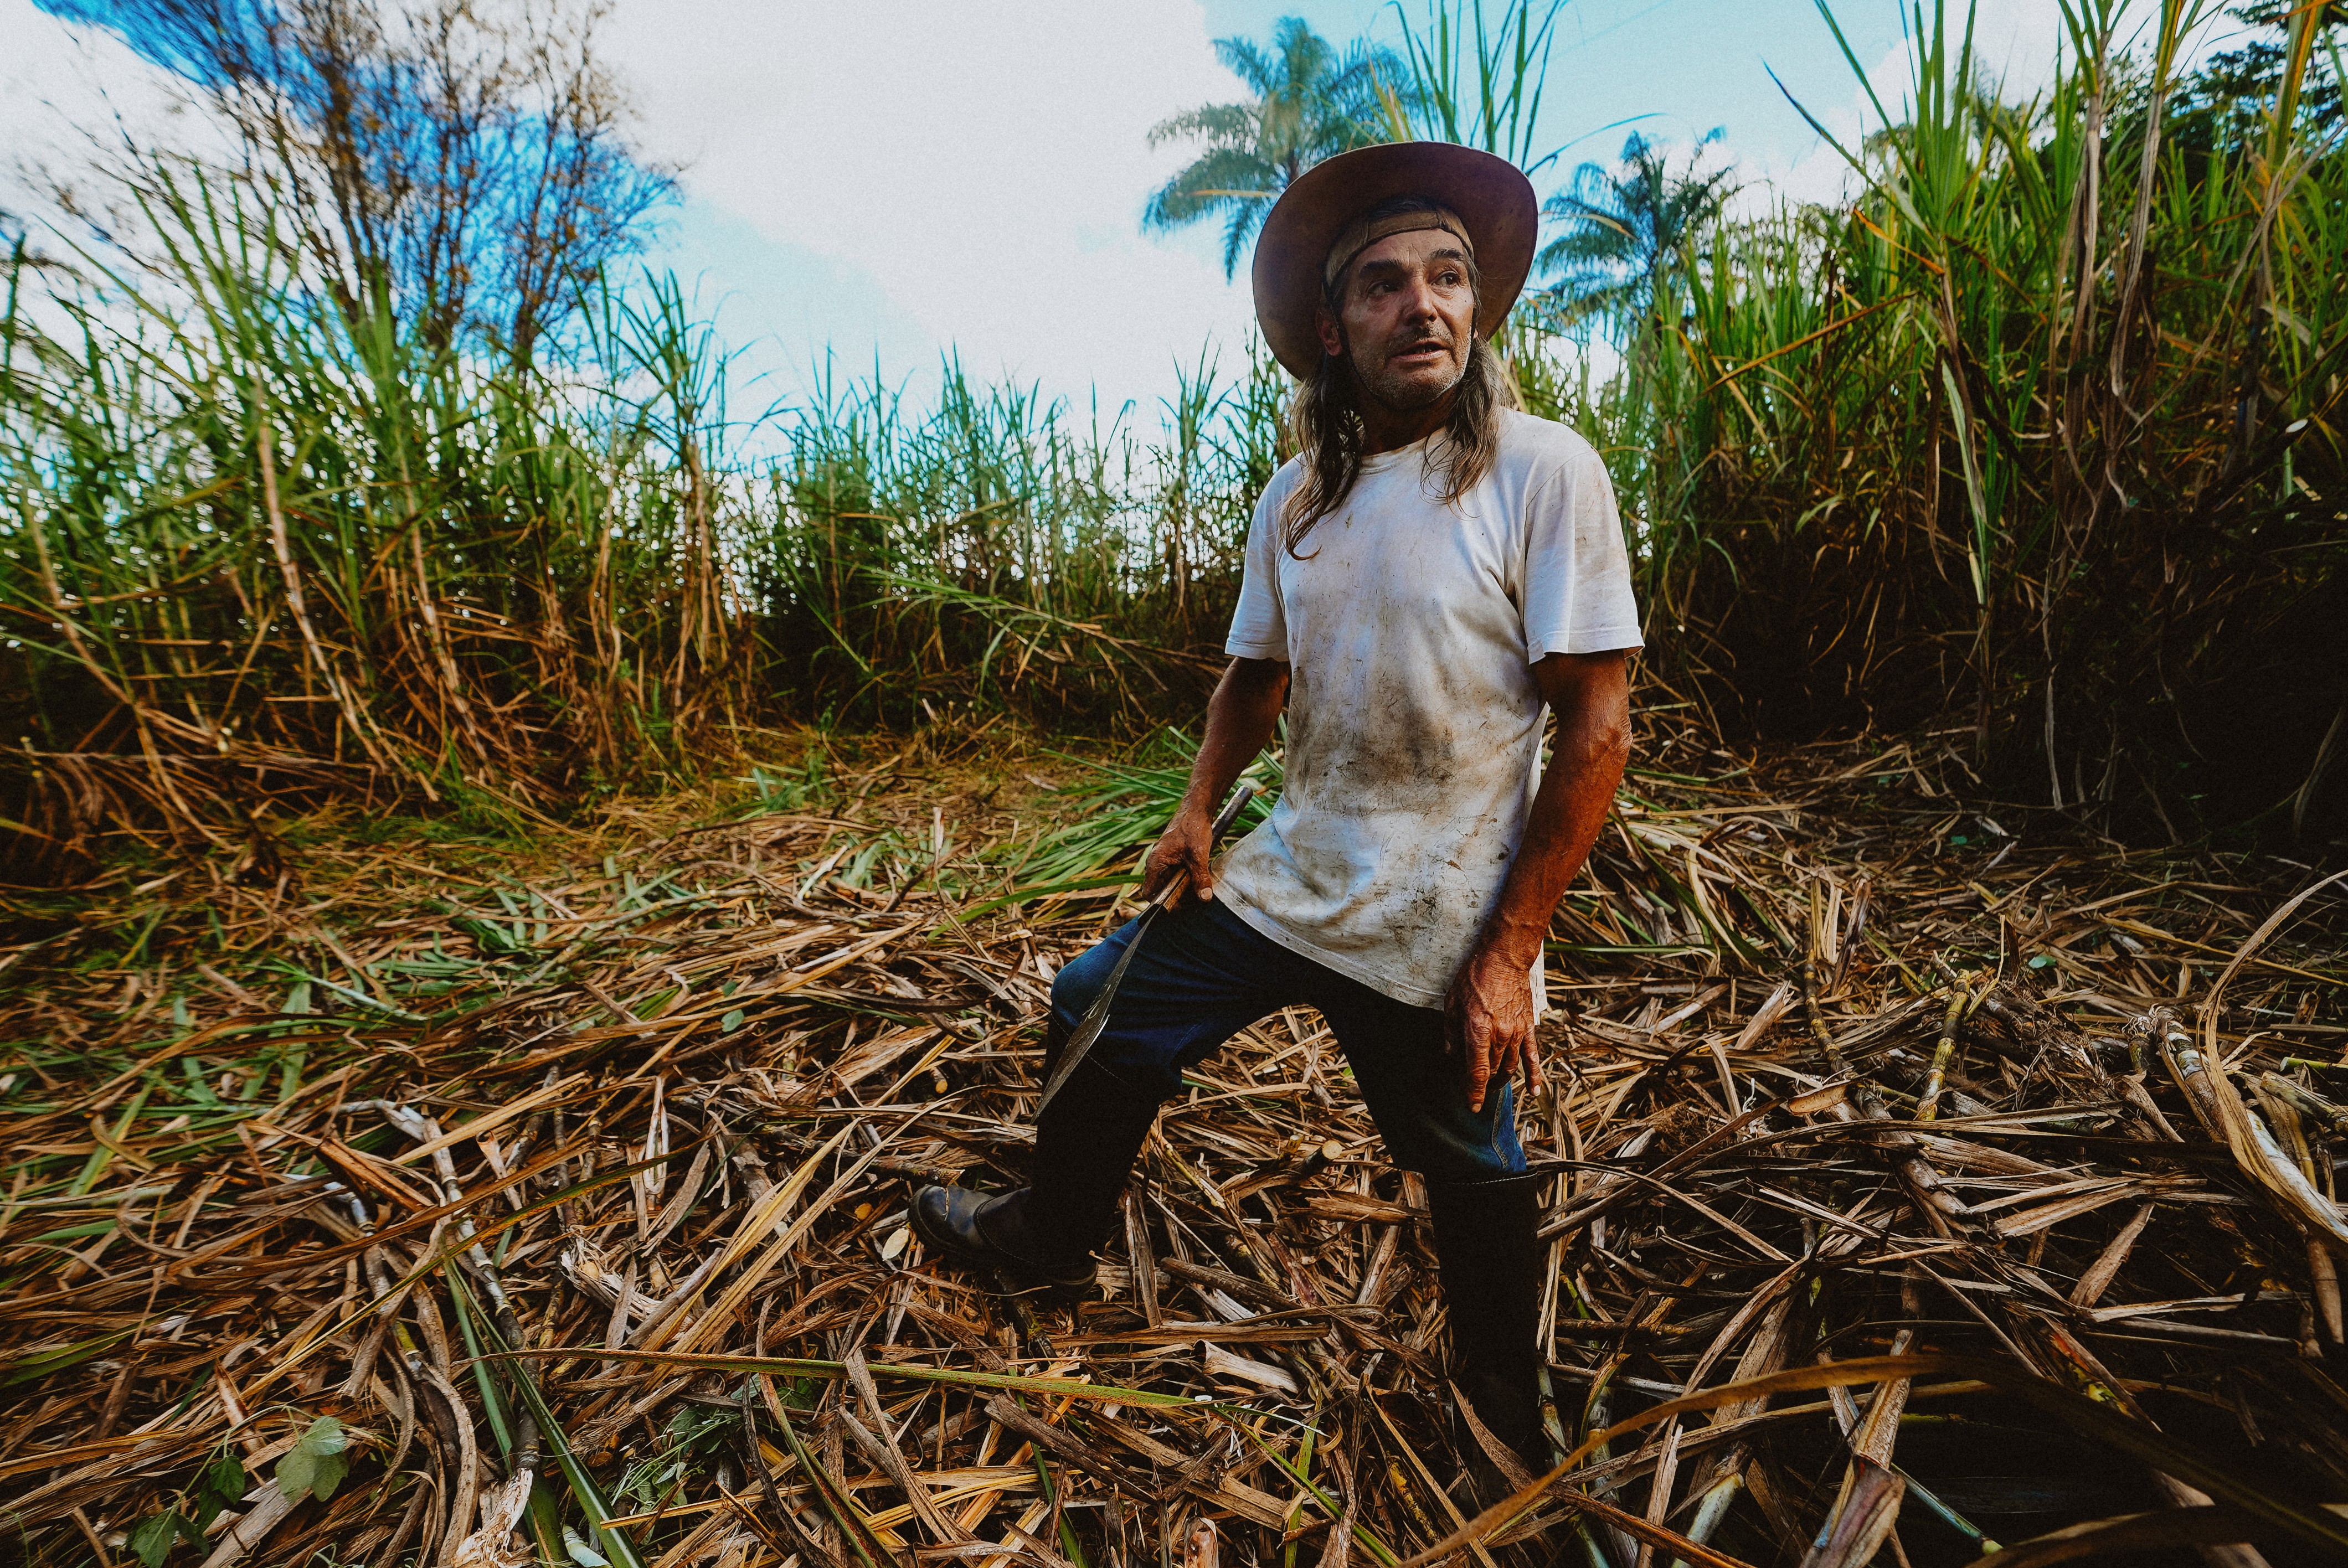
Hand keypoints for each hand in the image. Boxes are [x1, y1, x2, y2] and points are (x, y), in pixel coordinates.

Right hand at [1142, 804, 1216, 909]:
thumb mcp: (1199, 855)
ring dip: (1182, 888)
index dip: (1162, 904)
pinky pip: (1174, 875)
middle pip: (1160, 890)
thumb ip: (1200, 877)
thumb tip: (1204, 898)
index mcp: (1155, 863)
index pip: (1149, 893)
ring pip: (1168, 883)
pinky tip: (1198, 877)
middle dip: (1176, 897)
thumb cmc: (1193, 828)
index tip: (1180, 905)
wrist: (1196, 810)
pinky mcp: (1172, 858)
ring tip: (1197, 888)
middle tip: (1193, 899)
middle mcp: (1155, 863)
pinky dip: (1185, 879)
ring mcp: (1163, 860)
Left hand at [1445, 940, 1544, 1112]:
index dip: (1474, 1093)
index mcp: (1478, 1031)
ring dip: (1502, 1079)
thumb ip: (1451, 1032)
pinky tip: (1534, 1091)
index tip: (1472, 1105)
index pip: (1477, 1073)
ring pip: (1510, 1066)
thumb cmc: (1475, 977)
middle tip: (1476, 1088)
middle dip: (1484, 1084)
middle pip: (1493, 1071)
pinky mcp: (1528, 1027)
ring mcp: (1517, 1033)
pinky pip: (1533, 1056)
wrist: (1505, 958)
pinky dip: (1534, 1075)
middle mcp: (1500, 1036)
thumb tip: (1451, 1054)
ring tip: (1494, 1085)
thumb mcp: (1452, 1003)